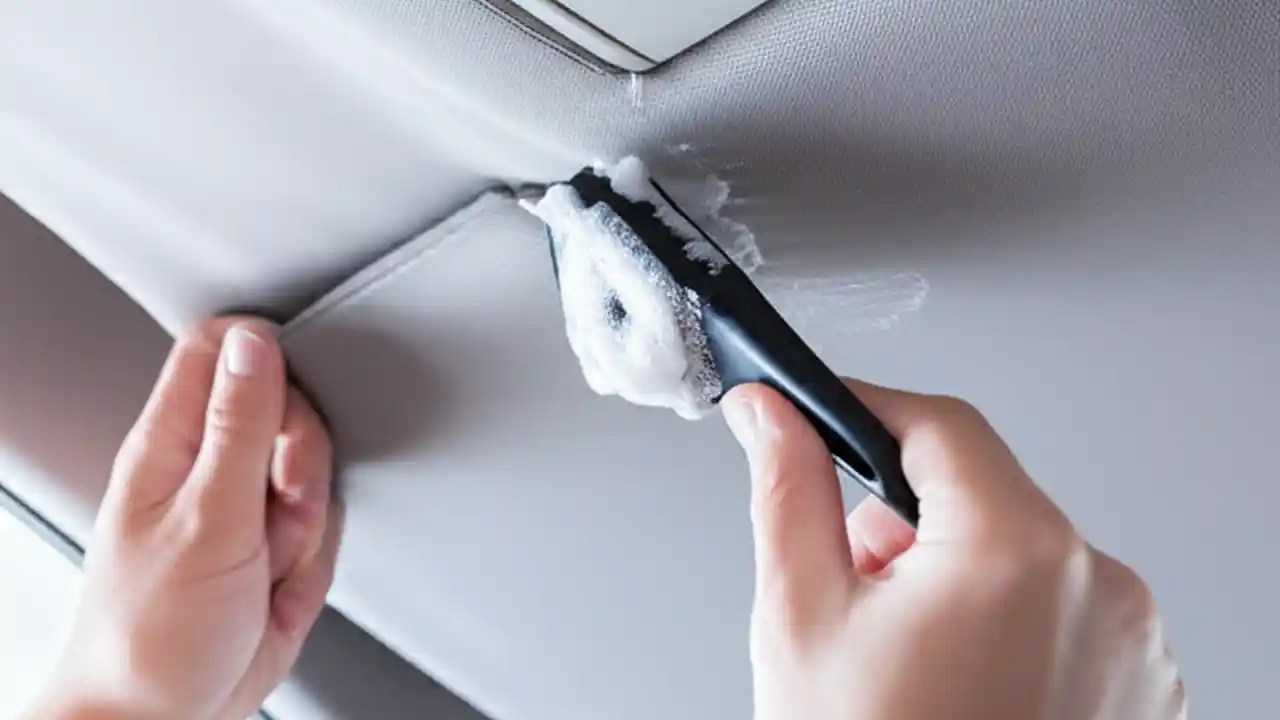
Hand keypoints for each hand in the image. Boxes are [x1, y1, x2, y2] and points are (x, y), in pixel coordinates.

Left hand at [27, 318, 342, 719]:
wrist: (163, 717)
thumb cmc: (152, 634)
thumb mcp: (206, 518)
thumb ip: (238, 425)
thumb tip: (255, 344)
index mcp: (172, 442)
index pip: (221, 347)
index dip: (268, 356)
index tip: (287, 405)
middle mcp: (210, 468)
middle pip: (291, 411)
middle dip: (303, 462)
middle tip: (278, 503)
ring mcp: (246, 510)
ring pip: (318, 475)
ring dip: (309, 523)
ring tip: (265, 562)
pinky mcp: (276, 550)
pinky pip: (328, 530)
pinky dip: (315, 563)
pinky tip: (274, 587)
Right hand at [722, 381, 1184, 719]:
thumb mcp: (801, 617)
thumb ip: (788, 489)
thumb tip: (770, 415)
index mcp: (1015, 554)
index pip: (942, 425)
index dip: (871, 408)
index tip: (829, 415)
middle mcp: (1097, 588)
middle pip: (986, 492)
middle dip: (910, 516)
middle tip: (857, 577)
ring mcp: (1131, 642)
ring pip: (1024, 551)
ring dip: (958, 570)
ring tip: (906, 650)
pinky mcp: (1139, 684)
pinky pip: (1064, 609)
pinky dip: (1008, 619)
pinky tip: (957, 677)